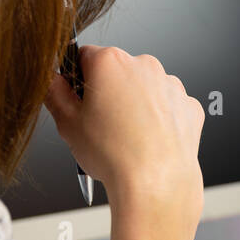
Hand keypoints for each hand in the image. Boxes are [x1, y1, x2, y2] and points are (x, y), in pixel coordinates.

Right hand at [43, 46, 204, 239]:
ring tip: (126, 138)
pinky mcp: (188, 105)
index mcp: (111, 62)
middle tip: (100, 125)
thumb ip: (53, 92)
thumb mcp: (66, 123)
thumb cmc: (115, 155)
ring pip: (144, 89)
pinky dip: (159, 119)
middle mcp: (144, 66)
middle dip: (107, 92)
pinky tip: (149, 141)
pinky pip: (168, 106)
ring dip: (134, 105)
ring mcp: (170, 85)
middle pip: (117, 72)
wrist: (156, 183)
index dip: (77, 80)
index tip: (78, 100)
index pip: (84, 56)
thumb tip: (50, 79)